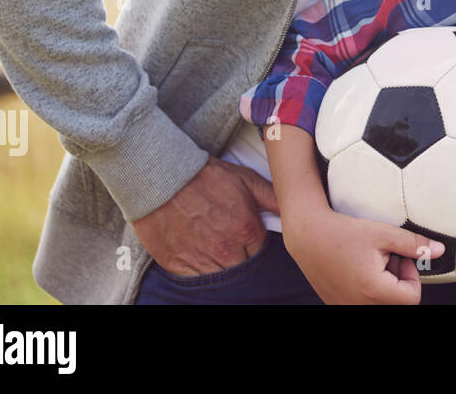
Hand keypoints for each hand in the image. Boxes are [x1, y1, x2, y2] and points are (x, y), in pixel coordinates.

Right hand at [133, 155, 279, 276]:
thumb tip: (291, 209)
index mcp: (247, 230)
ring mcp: (202, 260)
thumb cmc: (206, 176)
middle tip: (227, 240)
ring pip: (220, 276)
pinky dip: (198, 270)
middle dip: (239, 256)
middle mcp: (227, 250)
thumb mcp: (246, 179)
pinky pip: (196, 279)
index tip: (244, 235)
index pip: (260, 251)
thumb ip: (272, 197)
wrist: (163, 177)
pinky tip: (197, 254)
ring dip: (220, 265)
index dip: (252, 243)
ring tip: (212, 245)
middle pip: (241, 266)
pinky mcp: (178, 265)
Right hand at [283, 203, 444, 304]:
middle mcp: (359, 305)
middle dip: (398, 280)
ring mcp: (346, 307)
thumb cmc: (345, 232)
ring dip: (384, 285)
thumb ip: (413, 244)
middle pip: (396, 302)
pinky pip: (363, 302)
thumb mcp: (384, 233)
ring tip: (372, 261)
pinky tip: (359, 268)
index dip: (412, 276)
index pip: (412, 298)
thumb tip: (439, 250)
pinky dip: (368, 289)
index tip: (400, 257)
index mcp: (374, 290)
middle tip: (386, 256)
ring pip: (380, 303)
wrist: (308, 236)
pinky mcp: (337, 304)